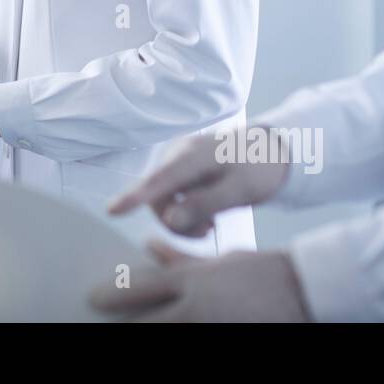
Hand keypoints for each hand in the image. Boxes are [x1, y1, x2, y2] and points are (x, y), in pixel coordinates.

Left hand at [89, 241, 309, 321]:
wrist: (300, 290)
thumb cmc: (257, 270)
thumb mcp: (215, 260)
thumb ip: (178, 258)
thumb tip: (148, 246)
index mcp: (191, 281)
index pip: (141, 289)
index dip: (113, 295)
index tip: (91, 299)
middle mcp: (195, 308)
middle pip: (147, 324)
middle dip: (125, 326)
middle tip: (102, 324)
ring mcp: (208, 328)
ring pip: (166, 334)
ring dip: (148, 330)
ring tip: (127, 329)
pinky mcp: (222, 337)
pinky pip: (190, 341)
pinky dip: (178, 335)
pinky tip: (169, 332)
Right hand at [107, 126, 290, 236]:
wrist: (271, 151)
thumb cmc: (259, 168)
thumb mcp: (241, 190)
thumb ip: (205, 205)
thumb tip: (170, 221)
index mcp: (192, 155)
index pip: (159, 180)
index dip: (135, 197)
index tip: (112, 210)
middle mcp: (178, 154)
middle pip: (157, 196)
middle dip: (176, 221)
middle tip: (208, 232)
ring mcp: (177, 160)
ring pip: (162, 199)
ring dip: (181, 219)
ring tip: (210, 225)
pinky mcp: (180, 169)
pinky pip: (170, 196)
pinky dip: (184, 211)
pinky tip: (207, 215)